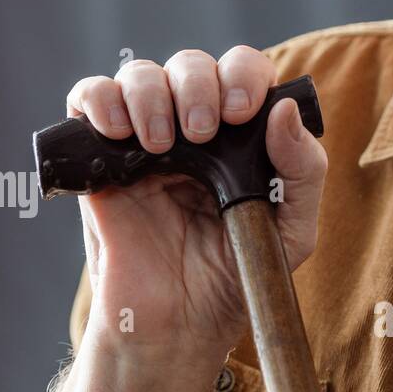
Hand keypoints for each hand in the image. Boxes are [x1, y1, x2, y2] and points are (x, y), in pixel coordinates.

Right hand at [66, 47, 327, 365]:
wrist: (177, 326)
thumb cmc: (235, 279)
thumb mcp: (292, 232)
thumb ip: (303, 172)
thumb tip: (284, 111)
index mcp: (241, 139)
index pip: (242, 73)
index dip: (242, 75)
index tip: (241, 112)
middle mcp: (193, 131)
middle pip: (190, 65)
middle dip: (197, 85)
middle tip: (201, 131)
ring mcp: (145, 142)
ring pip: (140, 75)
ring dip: (150, 94)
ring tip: (160, 145)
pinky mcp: (100, 161)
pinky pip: (89, 101)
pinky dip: (98, 98)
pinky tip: (117, 131)